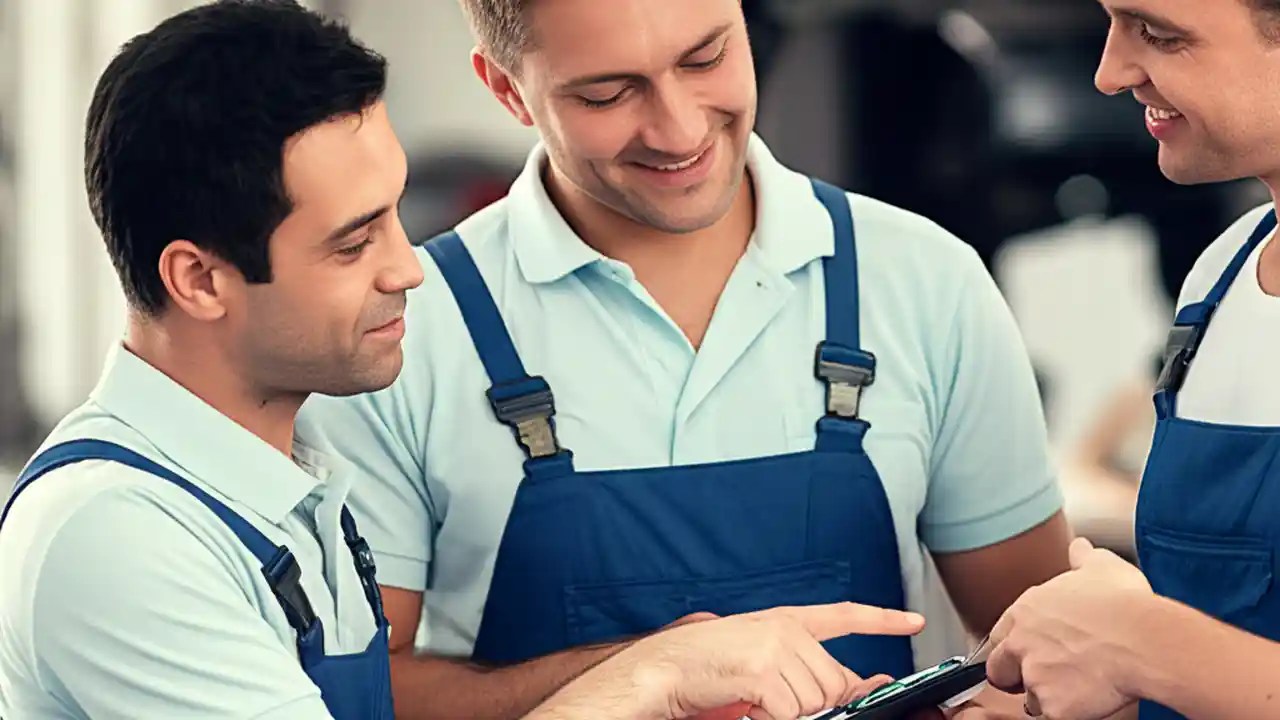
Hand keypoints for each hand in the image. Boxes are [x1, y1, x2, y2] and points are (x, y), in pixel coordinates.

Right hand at [631, 602, 925, 718]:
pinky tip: (747, 706)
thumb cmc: (701, 668)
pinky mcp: (763, 670)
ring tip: (753, 700)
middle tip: (773, 701)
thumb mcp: (759, 658)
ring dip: (787, 712)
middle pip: (833, 682)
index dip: (882, 618)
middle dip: (812, 702)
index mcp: (783, 619)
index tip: (912, 619)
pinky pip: (790, 712)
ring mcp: (774, 646)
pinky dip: (771, 718)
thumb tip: (852, 687)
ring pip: (814, 701)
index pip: (843, 614)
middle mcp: (784, 627)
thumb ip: (802, 665)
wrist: (661, 668)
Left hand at [986, 538, 1152, 718]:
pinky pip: (1052, 717)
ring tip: (1079, 685)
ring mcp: (1034, 675)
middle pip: (999, 671)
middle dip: (1017, 678)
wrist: (1145, 639)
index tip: (1032, 651)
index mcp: (1025, 610)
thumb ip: (1082, 557)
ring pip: (1029, 698)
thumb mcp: (1101, 567)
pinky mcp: (1052, 705)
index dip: (1015, 647)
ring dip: (1048, 696)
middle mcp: (1021, 642)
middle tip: (1048, 677)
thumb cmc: (1126, 605)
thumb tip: (1079, 547)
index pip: (1000, 635)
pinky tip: (1088, 699)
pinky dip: (1068, 713)